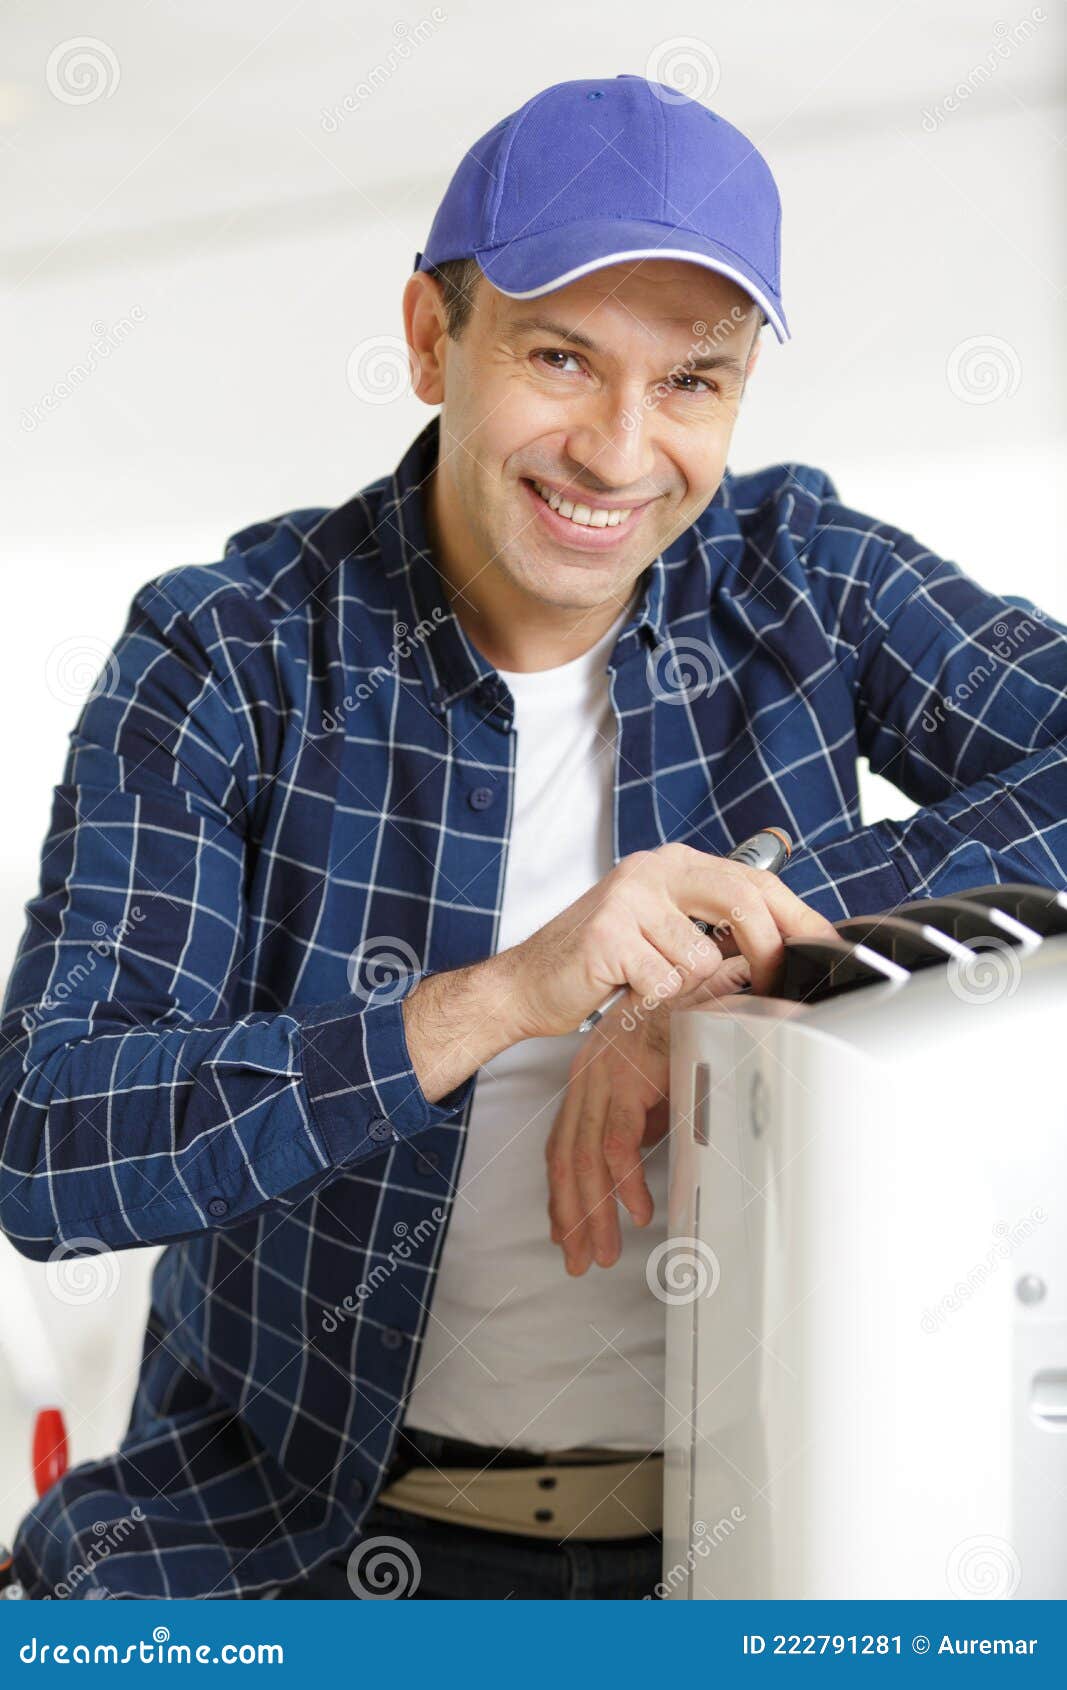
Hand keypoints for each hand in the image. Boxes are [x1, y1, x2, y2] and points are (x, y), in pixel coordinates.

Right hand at [509, 842, 836, 1039]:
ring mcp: (629, 897)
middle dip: (770, 951)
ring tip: (648, 985)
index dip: (798, 916)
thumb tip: (785, 943)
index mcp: (673, 864)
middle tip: (775, 983)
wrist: (526, 984)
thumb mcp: (662, 929)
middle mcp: (653, 869)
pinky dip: (652, 1001)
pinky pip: (665, 982)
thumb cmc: (599, 964)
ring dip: (685, 988)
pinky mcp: (609, 933)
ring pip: (703, 958)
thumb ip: (713, 925)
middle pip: (743, 901)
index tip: (824, 946)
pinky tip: (625, 990)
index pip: (755, 879)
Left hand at [545, 955, 752, 1274]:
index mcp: (590, 1079)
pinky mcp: (629, 1077)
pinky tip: (638, 1212)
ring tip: (605, 1251)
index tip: (564, 1231)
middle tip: (578, 1259)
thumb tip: (644, 1157)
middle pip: (568, 1161)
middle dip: (571, 1217)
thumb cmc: (686, 1025)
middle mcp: (589, 1079)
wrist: (702, 981)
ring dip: (597, 1213)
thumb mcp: (659, 1081)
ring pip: (588, 1160)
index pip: (564, 1147)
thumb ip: (645, 1116)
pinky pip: (621, 1142)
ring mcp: (605, 1078)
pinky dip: (627, 1183)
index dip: (562, 1195)